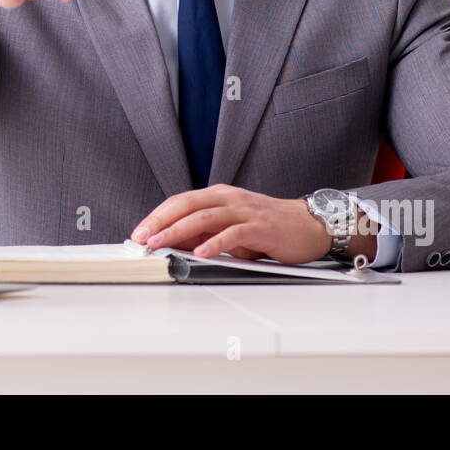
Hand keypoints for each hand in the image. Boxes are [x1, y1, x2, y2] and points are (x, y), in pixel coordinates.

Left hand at [130, 184, 332, 264]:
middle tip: (142, 238)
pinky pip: (233, 233)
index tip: (139, 232)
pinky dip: (214, 243)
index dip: (157, 215)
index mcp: (219, 196)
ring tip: (161, 244)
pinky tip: (201, 253)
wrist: (309, 225)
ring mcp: (244, 211)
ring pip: (204, 217)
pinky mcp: (260, 227)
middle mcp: (229, 198)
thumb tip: (174, 243)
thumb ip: (205, 231)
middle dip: (160, 221)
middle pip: (186, 205)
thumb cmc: (270, 227)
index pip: (180, 201)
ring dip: (178, 232)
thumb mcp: (231, 227)